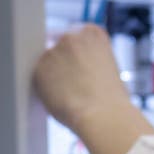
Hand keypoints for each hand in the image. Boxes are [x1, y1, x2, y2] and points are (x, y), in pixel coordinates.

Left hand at [34, 24, 153, 153]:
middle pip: (57, 46)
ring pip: (46, 64)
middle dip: (62, 67)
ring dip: (53, 81)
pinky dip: (44, 92)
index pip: (76, 36)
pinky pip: (36, 78)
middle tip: (76, 92)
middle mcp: (73, 33)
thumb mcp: (112, 81)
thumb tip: (89, 78)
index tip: (83, 77)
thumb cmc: (117, 111)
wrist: (107, 120)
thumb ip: (95, 69)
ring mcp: (55, 48)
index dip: (77, 61)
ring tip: (70, 101)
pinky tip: (59, 103)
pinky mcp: (40, 66)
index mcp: (96, 33)